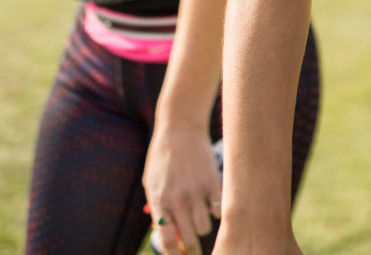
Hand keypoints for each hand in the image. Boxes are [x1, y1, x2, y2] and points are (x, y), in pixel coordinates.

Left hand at [144, 125, 221, 253]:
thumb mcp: (152, 184)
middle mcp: (178, 200)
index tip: (179, 254)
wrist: (180, 128)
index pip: (166, 241)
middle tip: (194, 248)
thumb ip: (159, 210)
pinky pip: (218, 210)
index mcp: (159, 202)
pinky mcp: (213, 182)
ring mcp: (196, 192)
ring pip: (206, 228)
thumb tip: (169, 237)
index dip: (174, 254)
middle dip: (192, 249)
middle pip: (190, 241)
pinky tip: (210, 202)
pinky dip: (216, 211)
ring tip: (199, 216)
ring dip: (203, 226)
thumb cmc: (162, 157)